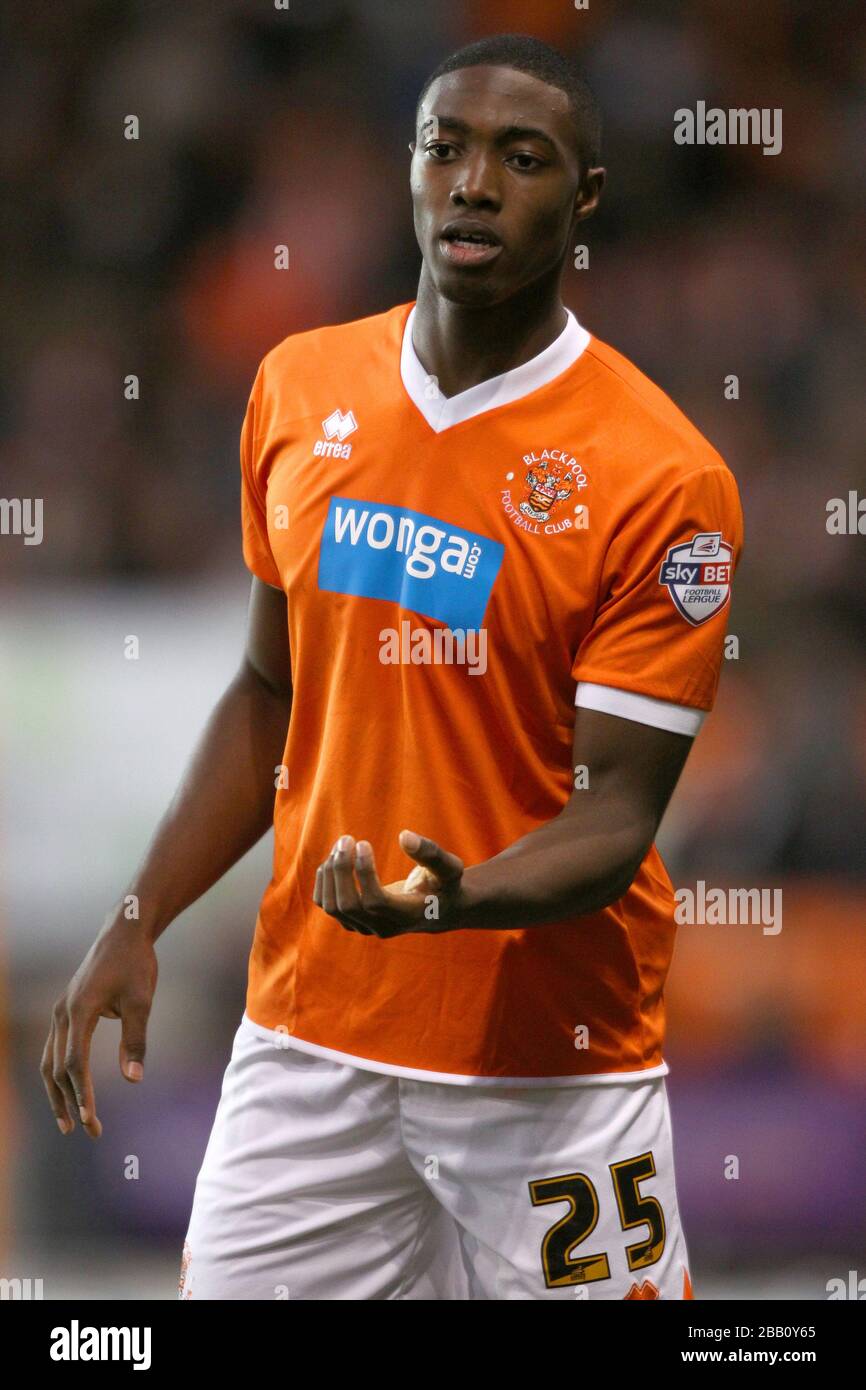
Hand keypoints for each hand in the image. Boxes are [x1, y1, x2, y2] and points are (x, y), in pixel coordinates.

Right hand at [41, 915, 157, 1138]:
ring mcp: (60, 1011)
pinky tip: (70, 1091)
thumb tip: (133, 1080)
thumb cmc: (136, 964)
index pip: (75, 1063)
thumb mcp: (142, 1001)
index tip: (90, 1120)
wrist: (124, 932)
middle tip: (89, 1131)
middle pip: (56, 1068)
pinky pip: (55, 1050)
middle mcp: (62, 1013)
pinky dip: (59, 1074)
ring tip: (68, 1123)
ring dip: (58, 1094)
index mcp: (79, 1011)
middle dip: (70, 1102)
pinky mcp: (65, 1011)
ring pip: (49, 1061)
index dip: (82, 1094)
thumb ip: (136, 1040)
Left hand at [313, 830, 464, 937]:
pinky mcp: (352, 922)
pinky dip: (325, 879)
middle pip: (348, 905)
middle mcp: (383, 927)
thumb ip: (430, 853)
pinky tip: (336, 858)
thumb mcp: (448, 868)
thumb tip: (404, 835)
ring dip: (331, 872)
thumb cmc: (444, 884)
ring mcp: (365, 928)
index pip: (374, 901)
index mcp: (407, 916)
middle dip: (342, 869)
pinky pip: (327, 904)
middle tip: (347, 839)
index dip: (363, 873)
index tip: (363, 843)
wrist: (435, 909)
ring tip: (343, 845)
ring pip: (332, 906)